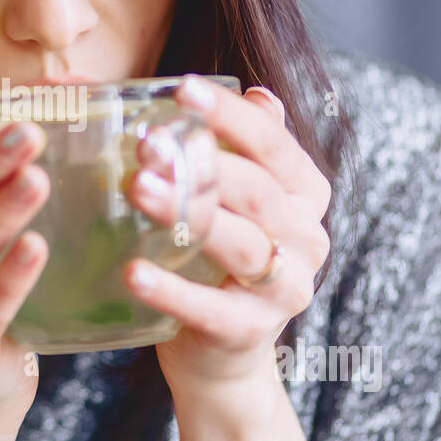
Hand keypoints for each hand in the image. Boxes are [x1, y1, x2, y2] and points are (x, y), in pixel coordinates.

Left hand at [122, 75, 331, 408]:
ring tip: (137, 190)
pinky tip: (133, 272)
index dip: (230, 115)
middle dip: (201, 162)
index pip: (272, 144)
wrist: (223, 353)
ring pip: (240, 242)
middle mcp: (307, 237)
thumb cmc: (220, 259)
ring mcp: (284, 287)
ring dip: (187, 213)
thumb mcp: (234, 200)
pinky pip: (210, 307)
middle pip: (257, 190)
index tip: (183, 88)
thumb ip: (240, 148)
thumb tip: (256, 91)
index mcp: (305, 193)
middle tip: (145, 143)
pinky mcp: (250, 330)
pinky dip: (171, 289)